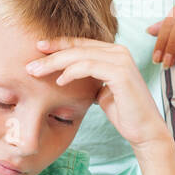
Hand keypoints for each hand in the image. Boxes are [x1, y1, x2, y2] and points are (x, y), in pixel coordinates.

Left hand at [26, 37, 170, 150]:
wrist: (144, 130)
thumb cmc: (123, 112)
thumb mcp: (100, 90)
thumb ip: (88, 77)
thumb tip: (65, 74)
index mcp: (114, 52)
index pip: (81, 44)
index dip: (58, 45)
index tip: (37, 50)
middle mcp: (119, 51)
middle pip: (78, 47)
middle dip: (51, 54)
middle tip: (29, 64)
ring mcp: (121, 60)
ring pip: (80, 56)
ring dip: (55, 63)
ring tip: (36, 73)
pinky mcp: (120, 73)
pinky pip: (88, 67)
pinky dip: (71, 72)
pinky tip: (59, 81)